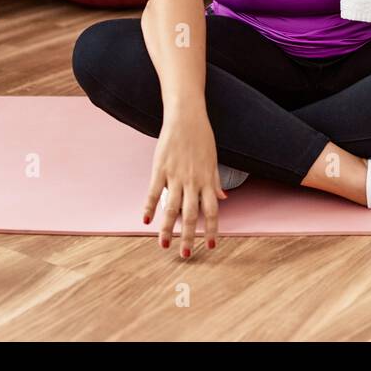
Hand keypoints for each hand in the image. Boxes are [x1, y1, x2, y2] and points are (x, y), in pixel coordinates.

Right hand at [143, 104, 226, 258]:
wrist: (186, 116)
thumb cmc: (201, 137)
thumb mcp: (213, 159)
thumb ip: (216, 180)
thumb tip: (224, 198)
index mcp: (207, 180)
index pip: (212, 210)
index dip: (212, 229)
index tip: (211, 245)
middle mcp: (192, 181)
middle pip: (192, 214)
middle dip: (189, 236)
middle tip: (186, 254)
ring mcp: (175, 176)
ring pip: (172, 207)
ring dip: (168, 228)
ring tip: (163, 245)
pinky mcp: (160, 168)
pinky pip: (154, 191)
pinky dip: (150, 207)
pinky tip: (146, 220)